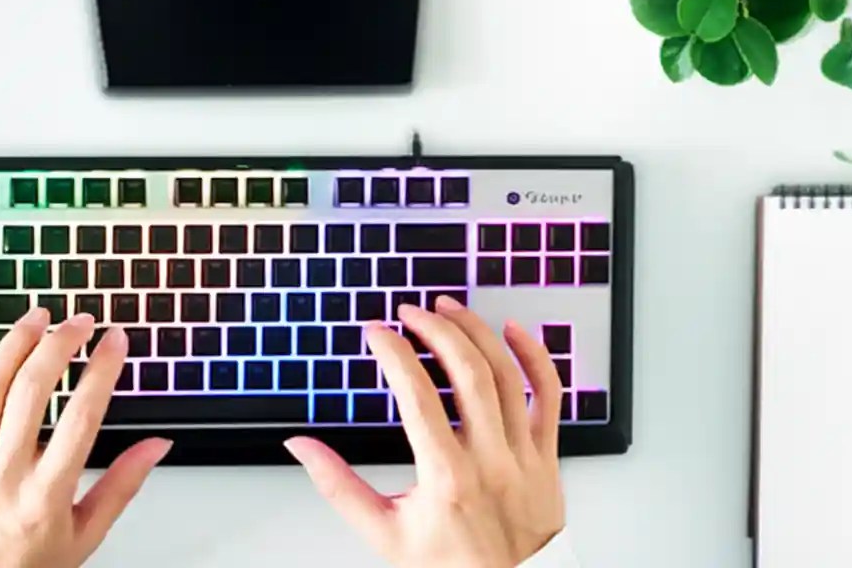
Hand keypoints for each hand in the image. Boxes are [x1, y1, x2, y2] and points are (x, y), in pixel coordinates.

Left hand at [0, 308, 171, 567]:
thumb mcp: (84, 536)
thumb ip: (121, 486)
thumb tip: (156, 446)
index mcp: (46, 496)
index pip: (82, 417)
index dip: (102, 371)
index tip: (115, 342)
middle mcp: (5, 475)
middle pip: (34, 390)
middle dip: (62, 344)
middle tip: (80, 322)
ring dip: (16, 343)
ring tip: (39, 318)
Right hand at [286, 297, 565, 567]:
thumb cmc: (451, 566)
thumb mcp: (384, 533)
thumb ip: (339, 486)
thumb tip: (301, 448)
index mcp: (446, 477)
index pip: (417, 395)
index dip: (393, 353)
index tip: (376, 333)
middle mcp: (490, 459)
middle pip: (467, 372)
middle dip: (434, 330)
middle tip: (409, 312)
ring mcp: (524, 453)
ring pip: (506, 374)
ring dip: (476, 332)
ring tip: (448, 309)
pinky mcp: (547, 454)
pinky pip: (550, 394)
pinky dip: (535, 356)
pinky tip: (514, 331)